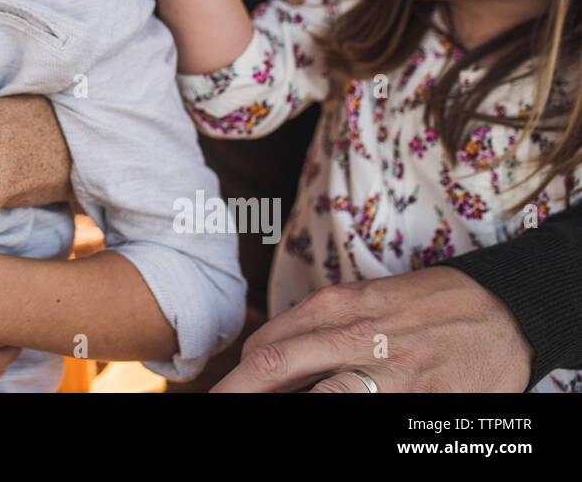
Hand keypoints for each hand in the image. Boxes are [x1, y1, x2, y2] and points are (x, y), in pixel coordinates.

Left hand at [211, 267, 532, 391]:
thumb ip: (320, 328)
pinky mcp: (419, 401)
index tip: (228, 392)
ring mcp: (389, 371)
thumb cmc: (429, 304)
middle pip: (273, 368)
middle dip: (237, 393)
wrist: (504, 311)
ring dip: (285, 407)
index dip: (239, 377)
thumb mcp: (368, 300)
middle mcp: (355, 334)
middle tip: (213, 405)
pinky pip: (369, 417)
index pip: (266, 345)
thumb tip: (269, 363)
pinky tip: (329, 414)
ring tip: (262, 414)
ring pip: (320, 398)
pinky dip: (338, 417)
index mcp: (339, 305)